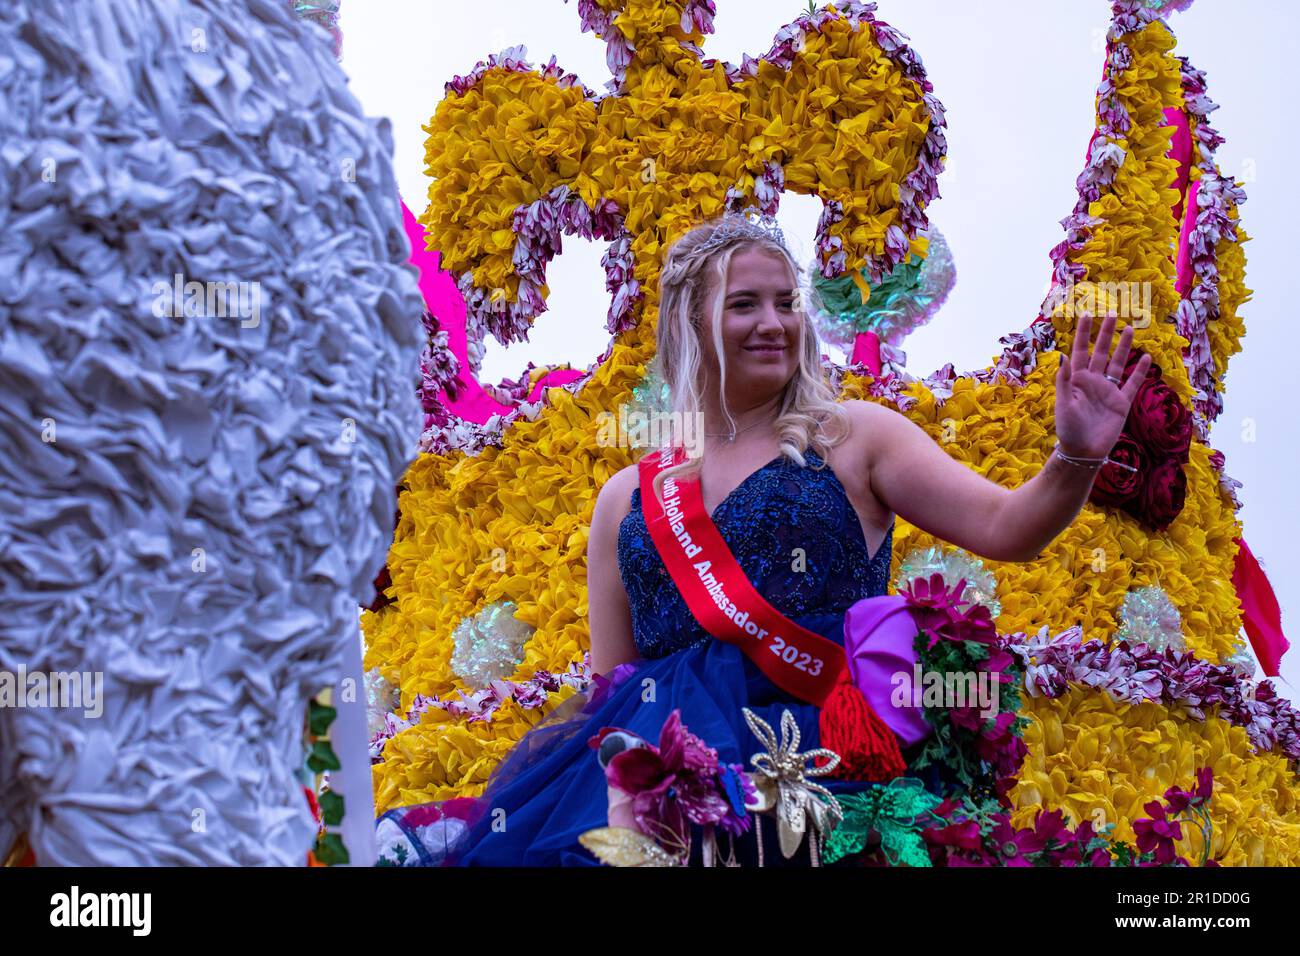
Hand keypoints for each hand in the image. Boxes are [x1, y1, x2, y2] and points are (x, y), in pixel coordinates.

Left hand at [1054, 313, 1152, 459]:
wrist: (1083, 452)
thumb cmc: (1068, 429)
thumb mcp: (1062, 404)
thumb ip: (1064, 380)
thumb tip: (1063, 355)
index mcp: (1076, 380)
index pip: (1080, 351)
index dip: (1083, 333)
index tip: (1087, 314)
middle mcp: (1093, 381)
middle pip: (1100, 352)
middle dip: (1105, 333)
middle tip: (1112, 313)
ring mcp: (1108, 391)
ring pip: (1117, 363)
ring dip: (1123, 347)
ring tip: (1130, 328)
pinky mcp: (1122, 403)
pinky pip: (1132, 383)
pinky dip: (1139, 371)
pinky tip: (1145, 358)